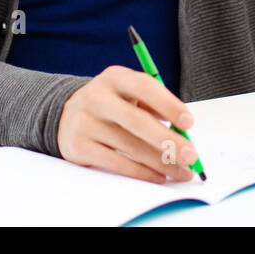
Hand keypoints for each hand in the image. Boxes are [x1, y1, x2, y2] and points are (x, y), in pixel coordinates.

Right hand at [56, 65, 201, 183]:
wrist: (64, 115)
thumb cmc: (111, 104)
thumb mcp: (129, 93)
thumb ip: (154, 105)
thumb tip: (183, 131)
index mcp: (115, 77)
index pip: (145, 87)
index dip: (168, 105)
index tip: (188, 123)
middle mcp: (97, 97)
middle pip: (137, 121)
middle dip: (168, 141)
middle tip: (191, 155)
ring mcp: (85, 122)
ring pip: (130, 147)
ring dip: (161, 162)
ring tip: (181, 171)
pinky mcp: (78, 147)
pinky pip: (116, 163)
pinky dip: (141, 172)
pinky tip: (159, 176)